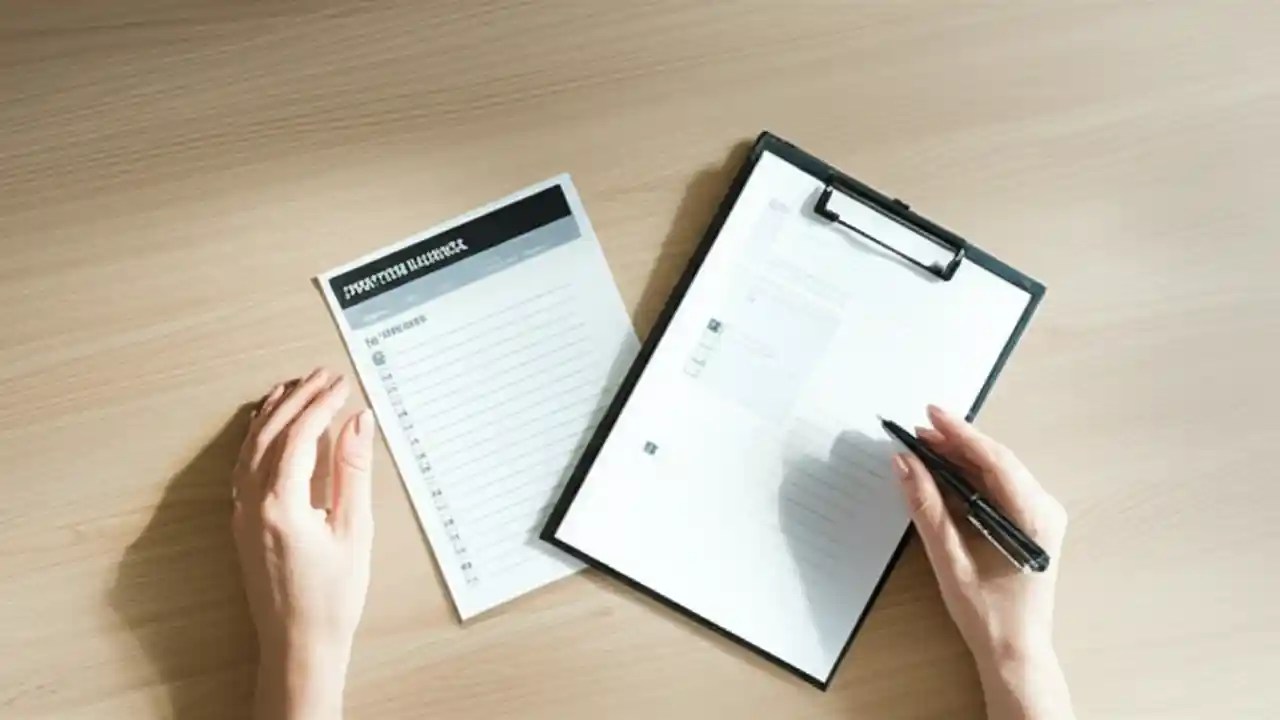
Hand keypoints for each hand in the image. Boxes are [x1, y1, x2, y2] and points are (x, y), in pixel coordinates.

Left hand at [232, 368, 375, 719]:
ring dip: (273, 414)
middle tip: (323, 376)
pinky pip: (243, 466)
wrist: (299, 644)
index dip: (321, 405)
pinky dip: (258, 438)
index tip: (342, 385)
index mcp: (280, 505)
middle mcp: (252, 504)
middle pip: (270, 434)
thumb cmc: (331, 597)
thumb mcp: (353, 530)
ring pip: (250, 447)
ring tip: (295, 387)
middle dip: (297, 399)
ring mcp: (242, 513)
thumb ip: (353, 471)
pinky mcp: (242, 523)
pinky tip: (270, 428)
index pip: (299, 436)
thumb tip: (358, 423)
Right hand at [893, 405, 1072, 719]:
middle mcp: (1044, 510)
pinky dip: (968, 477)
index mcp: (1033, 518)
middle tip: (916, 431)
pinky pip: (997, 488)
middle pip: (996, 462)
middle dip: (955, 443)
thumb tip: (904, 464)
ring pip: (996, 472)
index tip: (931, 414)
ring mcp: (1038, 516)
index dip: (961, 434)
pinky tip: (942, 473)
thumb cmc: (987, 614)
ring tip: (923, 448)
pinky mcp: (1028, 523)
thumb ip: (927, 508)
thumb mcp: (950, 560)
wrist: (1015, 652)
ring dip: (960, 459)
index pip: (995, 461)